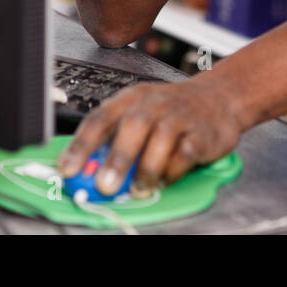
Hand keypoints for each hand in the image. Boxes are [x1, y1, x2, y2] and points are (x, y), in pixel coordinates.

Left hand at [56, 75, 245, 197]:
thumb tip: (85, 171)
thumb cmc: (171, 110)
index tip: (67, 168)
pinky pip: (186, 152)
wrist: (219, 97)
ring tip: (138, 189)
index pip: (101, 118)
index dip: (81, 144)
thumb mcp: (140, 114)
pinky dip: (174, 170)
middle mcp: (155, 103)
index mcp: (132, 98)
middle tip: (104, 185)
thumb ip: (115, 140)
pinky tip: (166, 179)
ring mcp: (180, 116)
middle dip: (117, 159)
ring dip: (146, 168)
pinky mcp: (202, 133)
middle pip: (132, 126)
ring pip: (160, 139)